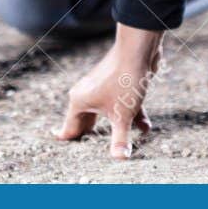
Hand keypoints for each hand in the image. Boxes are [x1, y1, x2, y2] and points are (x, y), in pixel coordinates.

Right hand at [53, 24, 161, 158]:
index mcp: (80, 101)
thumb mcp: (122, 115)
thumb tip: (120, 159)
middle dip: (92, 136)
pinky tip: (145, 127)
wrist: (138, 49)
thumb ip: (120, 139)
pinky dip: (131, 115)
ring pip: (107, 113)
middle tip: (90, 153)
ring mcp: (103, 88)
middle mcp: (87, 94)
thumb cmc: (124, 81)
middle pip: (86, 121)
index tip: (62, 151)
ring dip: (119, 127)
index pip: (70, 127)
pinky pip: (121, 104)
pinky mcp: (118, 83)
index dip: (68, 140)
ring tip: (125, 144)